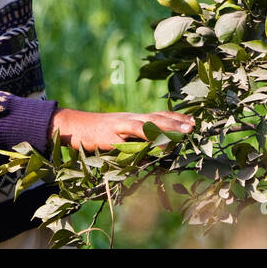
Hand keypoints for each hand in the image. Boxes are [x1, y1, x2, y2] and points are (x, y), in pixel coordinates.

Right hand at [49, 108, 193, 152]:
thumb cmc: (94, 135)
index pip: (157, 115)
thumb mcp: (116, 137)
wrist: (72, 126)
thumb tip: (151, 152)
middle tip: (194, 125)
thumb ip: (133, 142)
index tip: (192, 120)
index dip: (175, 117)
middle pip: (157, 117)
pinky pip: (132, 134)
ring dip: (168, 126)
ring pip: (149, 123)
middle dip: (177, 121)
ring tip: (184, 131)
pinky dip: (147, 136)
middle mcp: (130, 118)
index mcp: (132, 119)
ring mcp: (122, 124)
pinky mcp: (113, 133)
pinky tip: (158, 140)